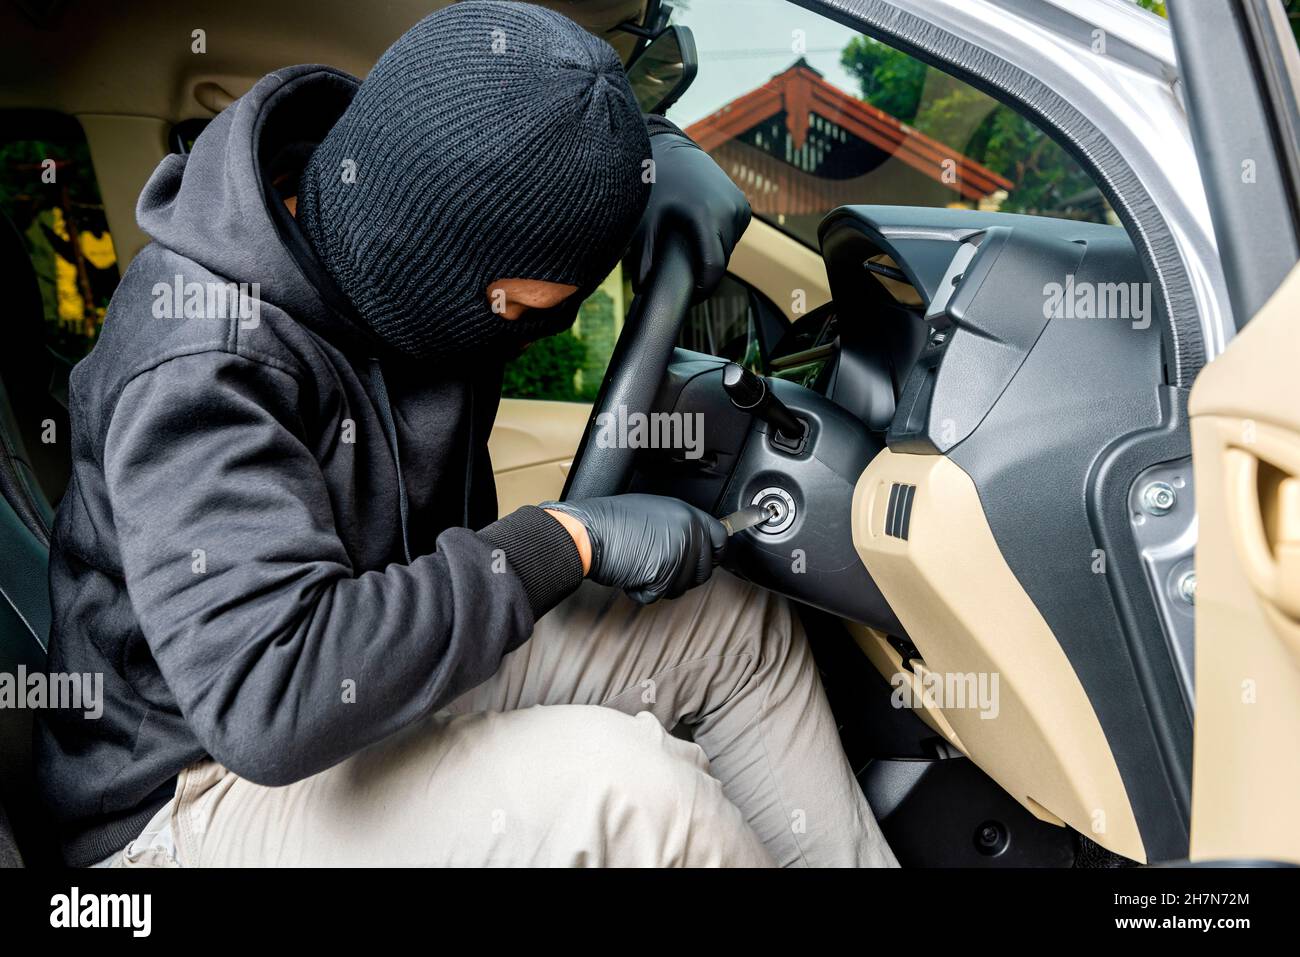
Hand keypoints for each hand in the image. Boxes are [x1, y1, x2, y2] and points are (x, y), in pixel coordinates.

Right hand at [542, 494, 726, 603]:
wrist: (588, 532)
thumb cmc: (611, 522)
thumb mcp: (653, 511)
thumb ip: (679, 526)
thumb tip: (695, 545)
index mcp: (687, 513)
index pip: (720, 538)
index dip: (713, 555)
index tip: (705, 562)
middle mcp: (688, 532)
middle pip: (704, 570)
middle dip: (683, 576)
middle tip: (658, 568)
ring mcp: (678, 553)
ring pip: (681, 587)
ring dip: (660, 585)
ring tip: (639, 565)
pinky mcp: (663, 573)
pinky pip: (658, 595)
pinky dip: (642, 592)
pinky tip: (630, 574)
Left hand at [630, 116, 751, 302]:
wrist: (672, 152)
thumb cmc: (655, 187)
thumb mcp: (645, 223)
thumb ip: (644, 259)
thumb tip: (642, 290)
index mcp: (706, 216)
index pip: (713, 268)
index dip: (703, 288)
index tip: (690, 296)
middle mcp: (729, 210)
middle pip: (722, 260)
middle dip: (705, 272)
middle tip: (684, 276)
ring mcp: (740, 206)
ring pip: (729, 248)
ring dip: (714, 255)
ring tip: (691, 252)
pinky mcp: (744, 204)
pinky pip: (733, 234)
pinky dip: (720, 239)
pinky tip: (703, 234)